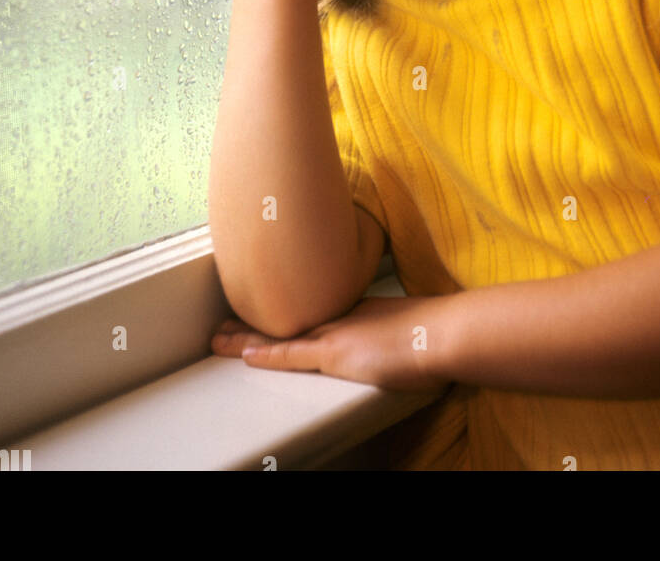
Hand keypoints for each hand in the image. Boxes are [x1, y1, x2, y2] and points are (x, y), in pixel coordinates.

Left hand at [210, 295, 458, 392]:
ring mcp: (335, 333)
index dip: (280, 309)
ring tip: (218, 337)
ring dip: (247, 338)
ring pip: (280, 336)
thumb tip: (393, 332)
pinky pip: (292, 356)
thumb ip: (388, 325)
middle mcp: (337, 317)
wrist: (441, 332)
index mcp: (352, 311)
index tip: (262, 304)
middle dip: (253, 321)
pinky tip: (246, 355)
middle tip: (223, 320)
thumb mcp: (404, 323)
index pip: (306, 310)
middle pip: (286, 319)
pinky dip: (267, 355)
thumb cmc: (432, 332)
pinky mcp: (336, 353)